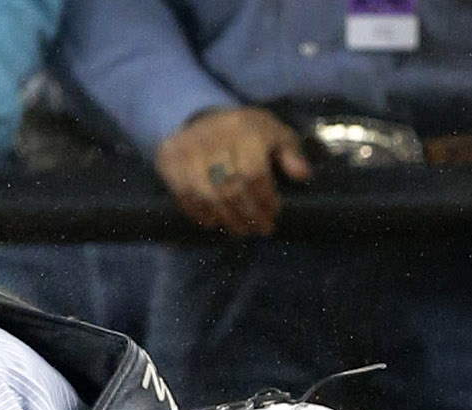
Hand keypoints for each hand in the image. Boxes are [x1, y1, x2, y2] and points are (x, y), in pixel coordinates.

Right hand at [154, 105, 312, 235]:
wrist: (203, 118)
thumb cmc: (247, 131)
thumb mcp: (274, 134)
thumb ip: (290, 154)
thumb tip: (302, 175)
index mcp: (244, 129)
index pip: (254, 172)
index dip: (264, 198)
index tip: (273, 214)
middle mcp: (214, 138)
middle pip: (229, 187)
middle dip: (247, 213)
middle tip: (258, 230)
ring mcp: (188, 150)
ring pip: (206, 194)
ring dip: (225, 217)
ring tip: (239, 230)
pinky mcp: (169, 160)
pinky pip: (182, 194)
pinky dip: (198, 212)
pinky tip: (213, 222)